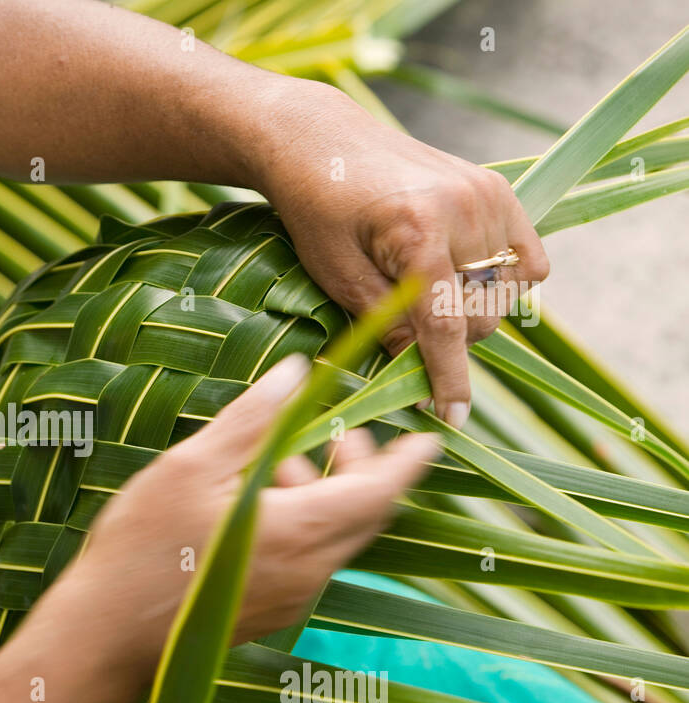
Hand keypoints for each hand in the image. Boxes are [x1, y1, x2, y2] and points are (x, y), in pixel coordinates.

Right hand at [50, 354, 439, 680]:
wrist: (106, 638)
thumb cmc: (142, 550)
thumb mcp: (191, 468)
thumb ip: (252, 421)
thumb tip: (297, 375)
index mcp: (299, 532)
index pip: (380, 492)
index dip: (407, 462)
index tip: (429, 437)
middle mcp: (309, 571)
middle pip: (362, 514)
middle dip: (362, 469)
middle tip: (337, 432)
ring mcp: (291, 598)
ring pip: (334, 537)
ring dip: (323, 494)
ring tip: (272, 464)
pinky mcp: (269, 613)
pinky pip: (309, 560)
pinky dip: (302, 524)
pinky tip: (251, 507)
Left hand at [251, 79, 549, 426]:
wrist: (321, 142)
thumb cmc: (316, 210)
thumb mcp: (335, 275)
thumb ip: (384, 322)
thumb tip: (420, 367)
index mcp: (418, 231)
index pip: (448, 326)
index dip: (449, 379)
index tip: (451, 418)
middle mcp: (465, 210)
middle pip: (481, 316)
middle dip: (448, 338)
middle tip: (405, 325)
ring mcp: (489, 196)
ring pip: (507, 295)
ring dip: (473, 308)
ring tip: (424, 288)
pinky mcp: (498, 189)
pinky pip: (528, 261)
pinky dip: (504, 281)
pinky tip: (464, 275)